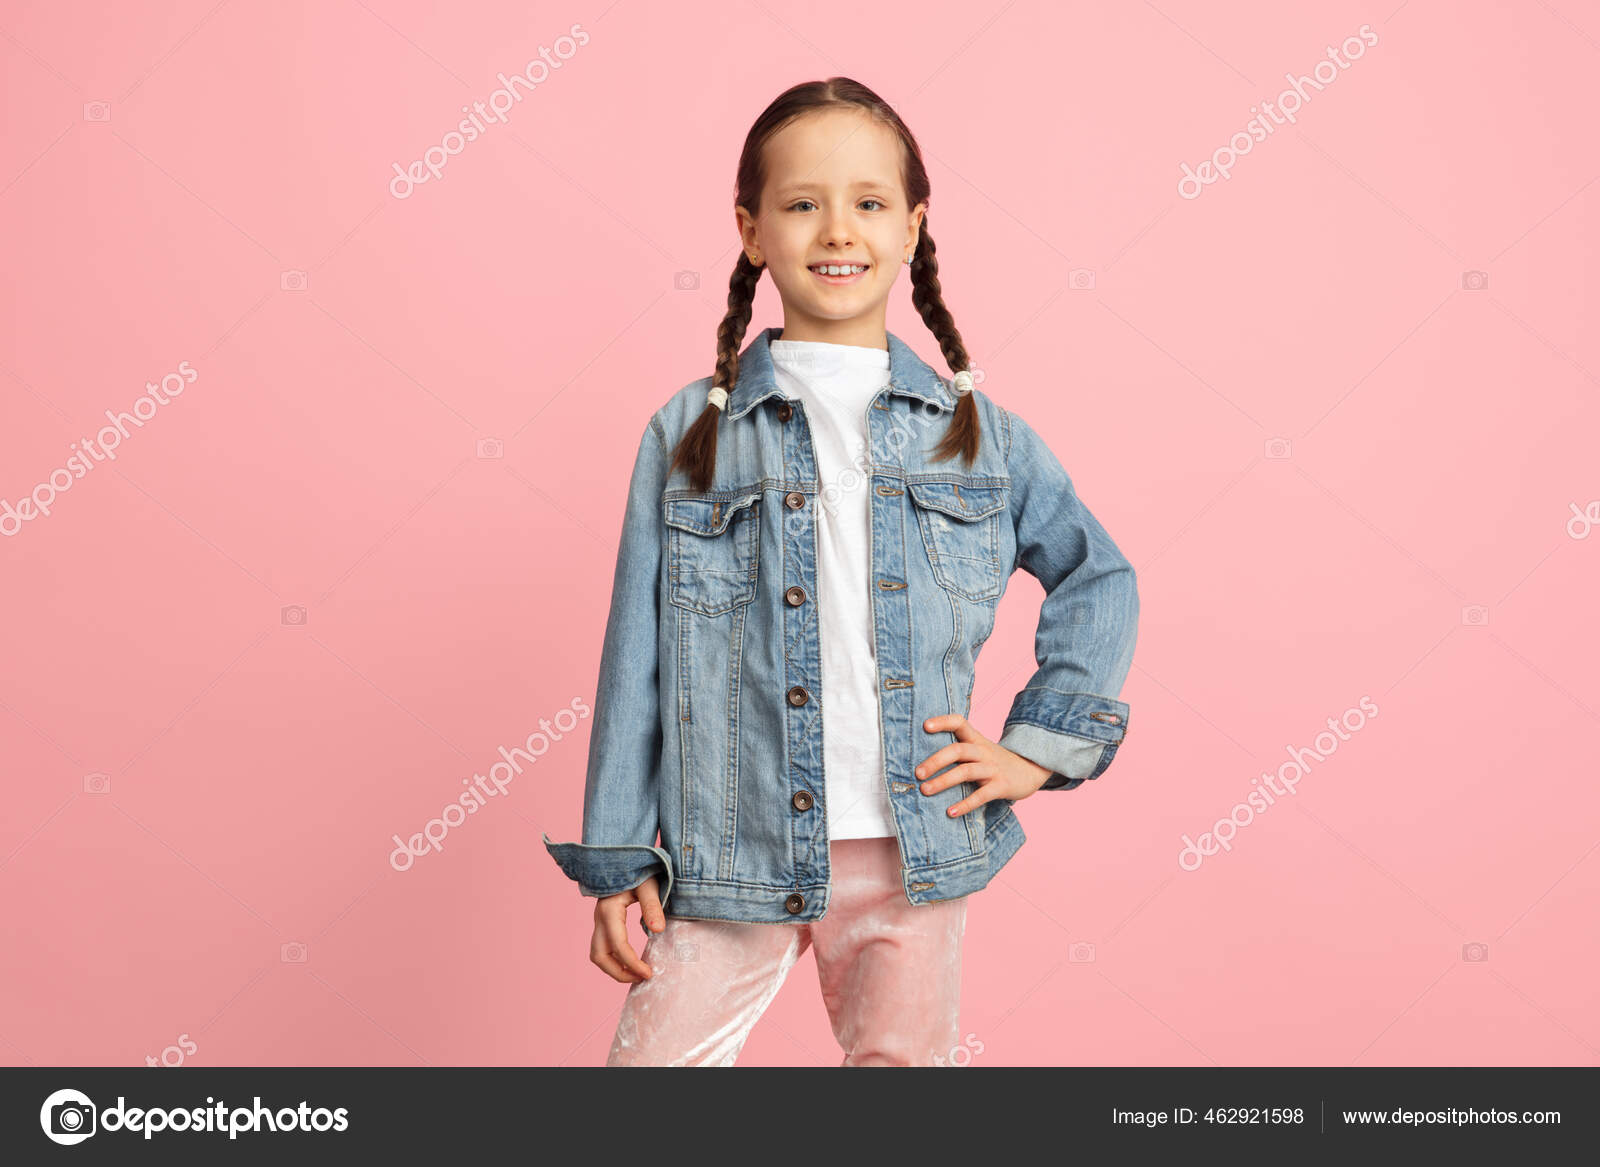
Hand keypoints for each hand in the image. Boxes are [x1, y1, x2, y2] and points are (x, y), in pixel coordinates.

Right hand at [590, 876, 665, 982]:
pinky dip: (614, 960)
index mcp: (609, 910)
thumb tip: (657, 931)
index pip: (618, 945)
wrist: (625, 858)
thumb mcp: (649, 885)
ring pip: (598, 954)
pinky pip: (603, 948)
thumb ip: (652, 906)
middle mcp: (600, 918)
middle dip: (618, 972)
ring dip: (614, 969)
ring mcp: (599, 921)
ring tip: (637, 974)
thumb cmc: (639, 869)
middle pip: (599, 956)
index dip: (632, 963)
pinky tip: (632, 962)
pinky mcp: (604, 923)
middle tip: (642, 978)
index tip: (649, 973)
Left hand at [915, 714, 1053, 816]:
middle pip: (958, 750)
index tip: (925, 726)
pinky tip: (950, 812)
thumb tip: (922, 759)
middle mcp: (983, 751)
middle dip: (935, 761)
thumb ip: (958, 750)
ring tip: (925, 790)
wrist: (1030, 770)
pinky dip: (965, 804)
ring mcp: (993, 768)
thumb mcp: (980, 749)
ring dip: (943, 781)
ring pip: (966, 772)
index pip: (960, 723)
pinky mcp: (1001, 786)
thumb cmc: (994, 761)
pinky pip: (981, 796)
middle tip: (917, 773)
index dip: (943, 722)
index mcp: (976, 739)